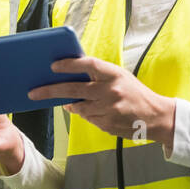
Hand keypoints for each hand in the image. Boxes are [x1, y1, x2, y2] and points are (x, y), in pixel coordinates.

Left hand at [30, 56, 176, 148]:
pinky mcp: (107, 124)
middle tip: (34, 92)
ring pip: (77, 107)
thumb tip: (70, 76)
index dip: (68, 64)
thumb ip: (99, 76)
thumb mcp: (120, 77)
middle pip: (73, 89)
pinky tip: (94, 111)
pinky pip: (88, 118)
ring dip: (71, 105)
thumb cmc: (135, 93)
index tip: (53, 65)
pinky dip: (86, 114)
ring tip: (71, 102)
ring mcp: (108, 109)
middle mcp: (110, 90)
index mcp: (114, 74)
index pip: (87, 65)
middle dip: (49, 91)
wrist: (156, 116)